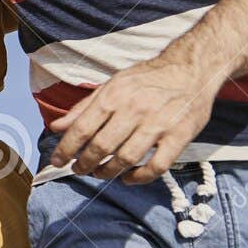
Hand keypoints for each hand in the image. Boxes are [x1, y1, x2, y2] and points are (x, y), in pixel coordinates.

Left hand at [48, 54, 219, 182]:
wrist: (190, 69)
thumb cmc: (147, 78)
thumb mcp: (112, 85)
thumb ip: (83, 108)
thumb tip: (57, 127)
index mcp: (114, 96)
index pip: (82, 128)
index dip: (65, 149)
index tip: (57, 161)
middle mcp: (134, 109)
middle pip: (102, 146)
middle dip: (85, 163)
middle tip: (79, 169)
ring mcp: (159, 124)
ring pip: (126, 158)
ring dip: (108, 172)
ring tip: (100, 173)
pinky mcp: (180, 135)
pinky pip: (158, 165)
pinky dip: (140, 177)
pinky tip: (128, 177)